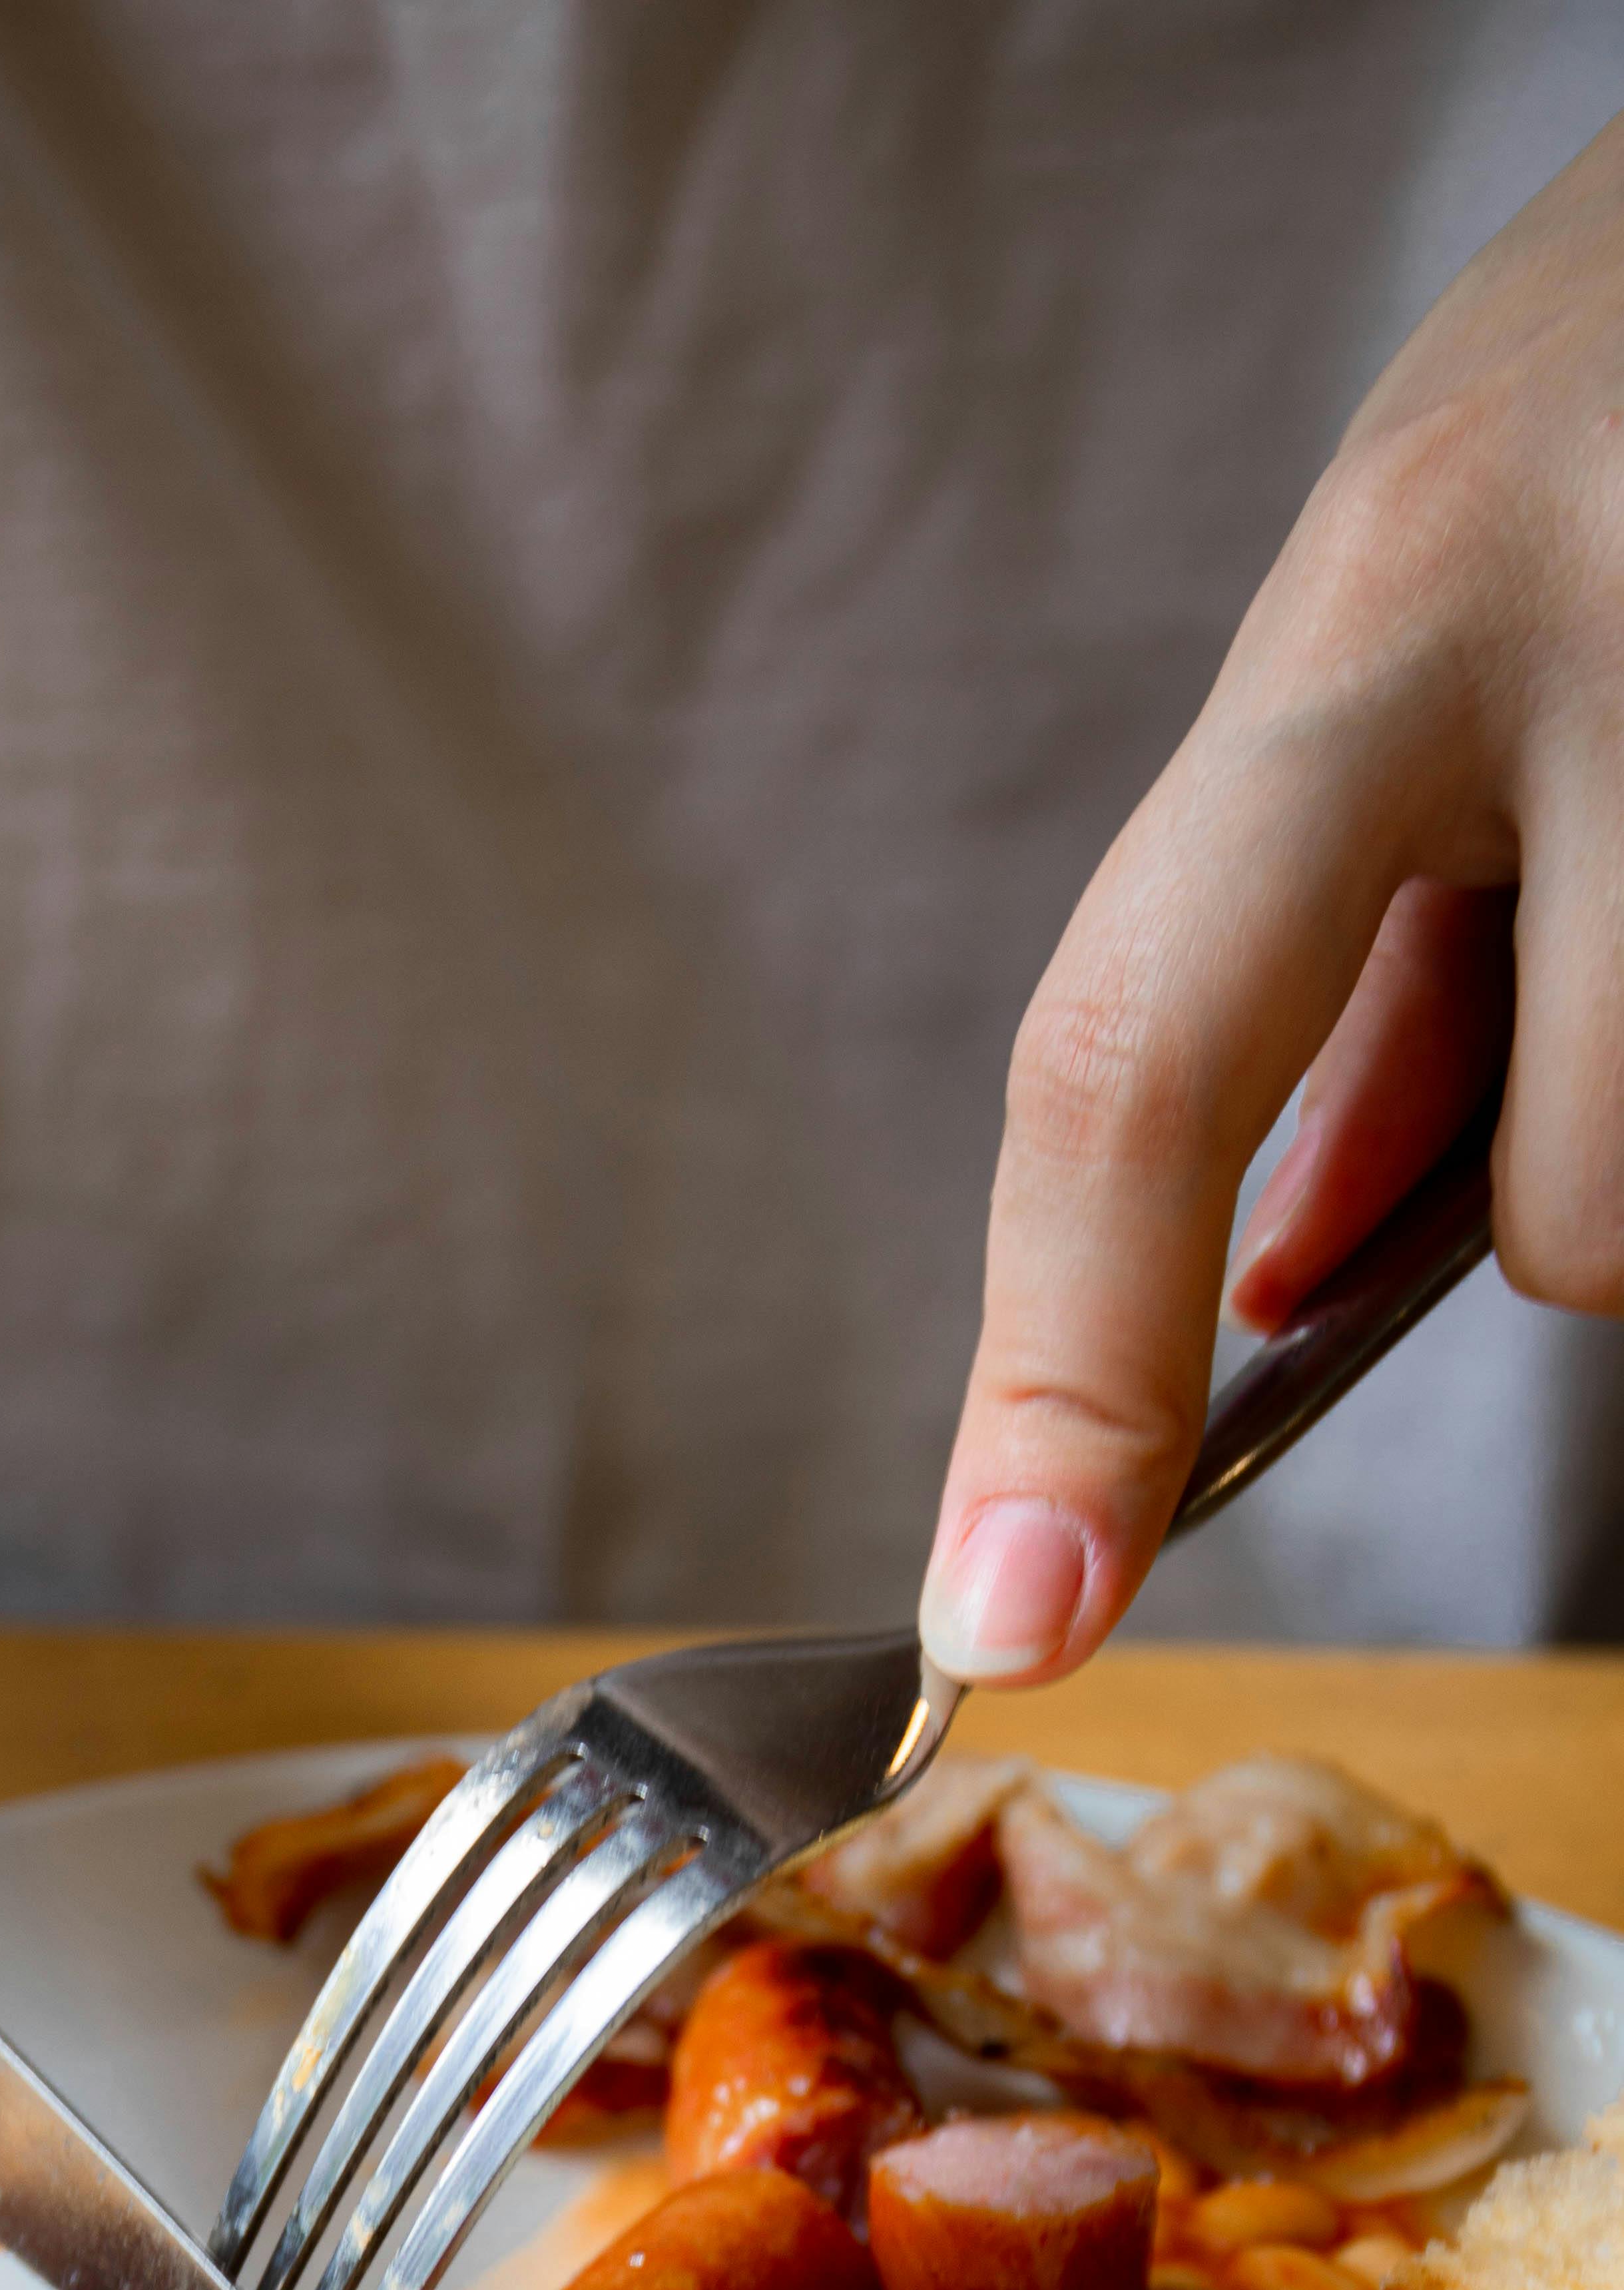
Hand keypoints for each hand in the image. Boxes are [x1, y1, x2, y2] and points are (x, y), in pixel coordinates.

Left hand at [920, 114, 1623, 1686]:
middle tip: (1598, 979)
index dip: (1064, 1376)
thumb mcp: (1428, 617)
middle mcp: (1598, 631)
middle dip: (1578, 1184)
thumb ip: (1346, 973)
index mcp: (1389, 599)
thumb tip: (1260, 1291)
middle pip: (1575, 1211)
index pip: (1139, 1058)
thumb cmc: (1613, 401)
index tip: (999, 1616)